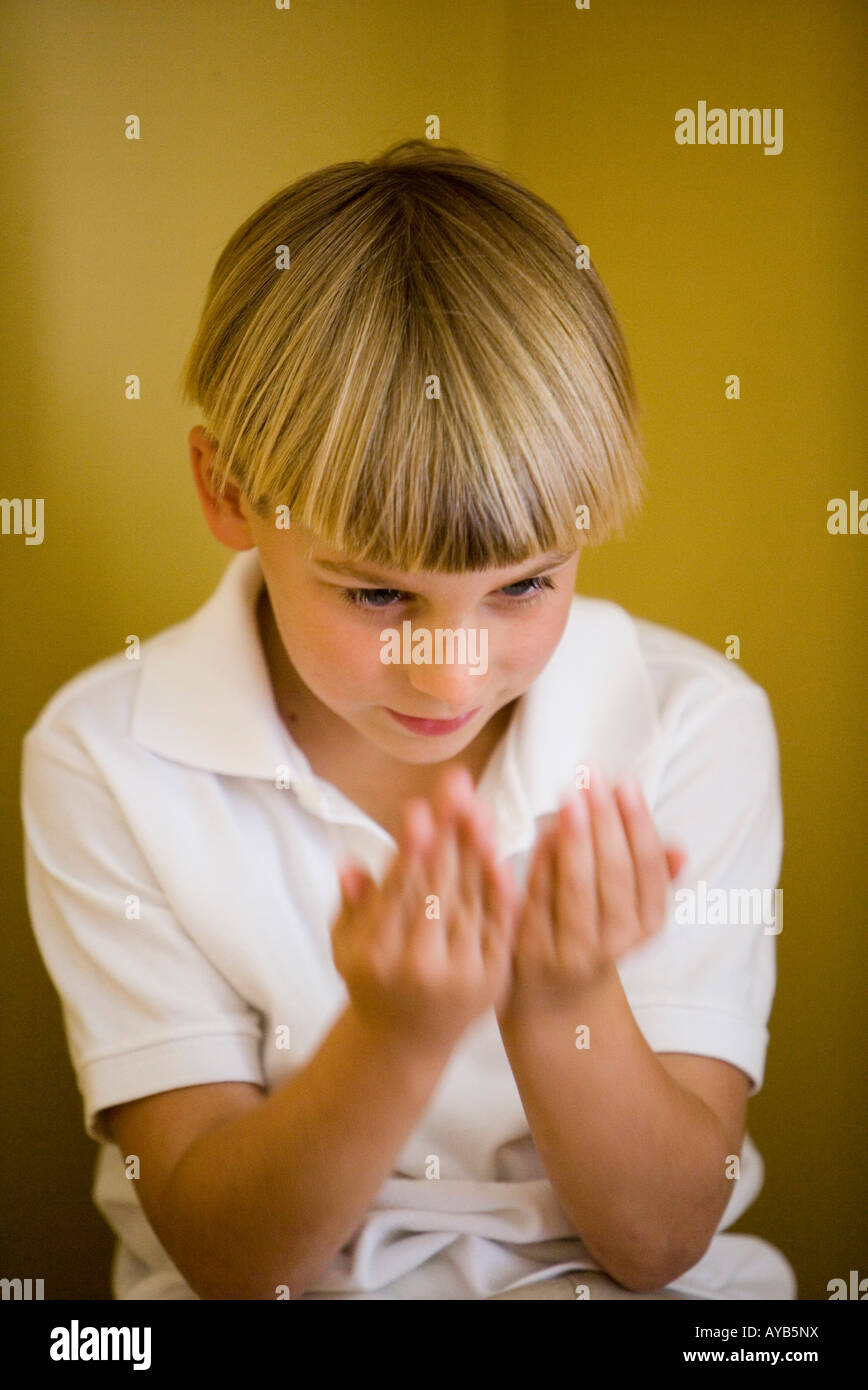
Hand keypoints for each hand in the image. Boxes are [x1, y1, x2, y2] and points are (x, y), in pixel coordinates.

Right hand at [332, 766, 518, 1055]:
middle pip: (437, 888)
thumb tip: (351, 866)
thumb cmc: (371, 978)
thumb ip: (352, 904)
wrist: (405, 1042)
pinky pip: (498, 925)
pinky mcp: (492, 980)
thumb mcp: (344, 945)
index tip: (418, 809)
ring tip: (477, 807)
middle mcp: (418, 968)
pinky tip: (498, 853)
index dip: (410, 850)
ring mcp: (460, 976)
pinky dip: (499, 889)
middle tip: (457, 785)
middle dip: (448, 834)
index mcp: (375, 955)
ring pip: (469, 901)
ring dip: (476, 850)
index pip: (396, 894)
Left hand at [497, 770, 687, 1021]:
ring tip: (568, 795)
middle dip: (604, 821)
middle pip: (614, 875)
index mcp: (647, 924)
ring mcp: (574, 952)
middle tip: (591, 775)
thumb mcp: (632, 908)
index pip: (649, 869)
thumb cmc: (597, 930)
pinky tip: (541, 831)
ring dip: (574, 839)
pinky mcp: (534, 953)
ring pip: (577, 890)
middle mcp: (616, 943)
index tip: (625, 781)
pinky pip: (540, 902)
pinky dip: (541, 865)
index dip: (638, 824)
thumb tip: (682, 850)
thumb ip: (651, 873)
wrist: (556, 997)